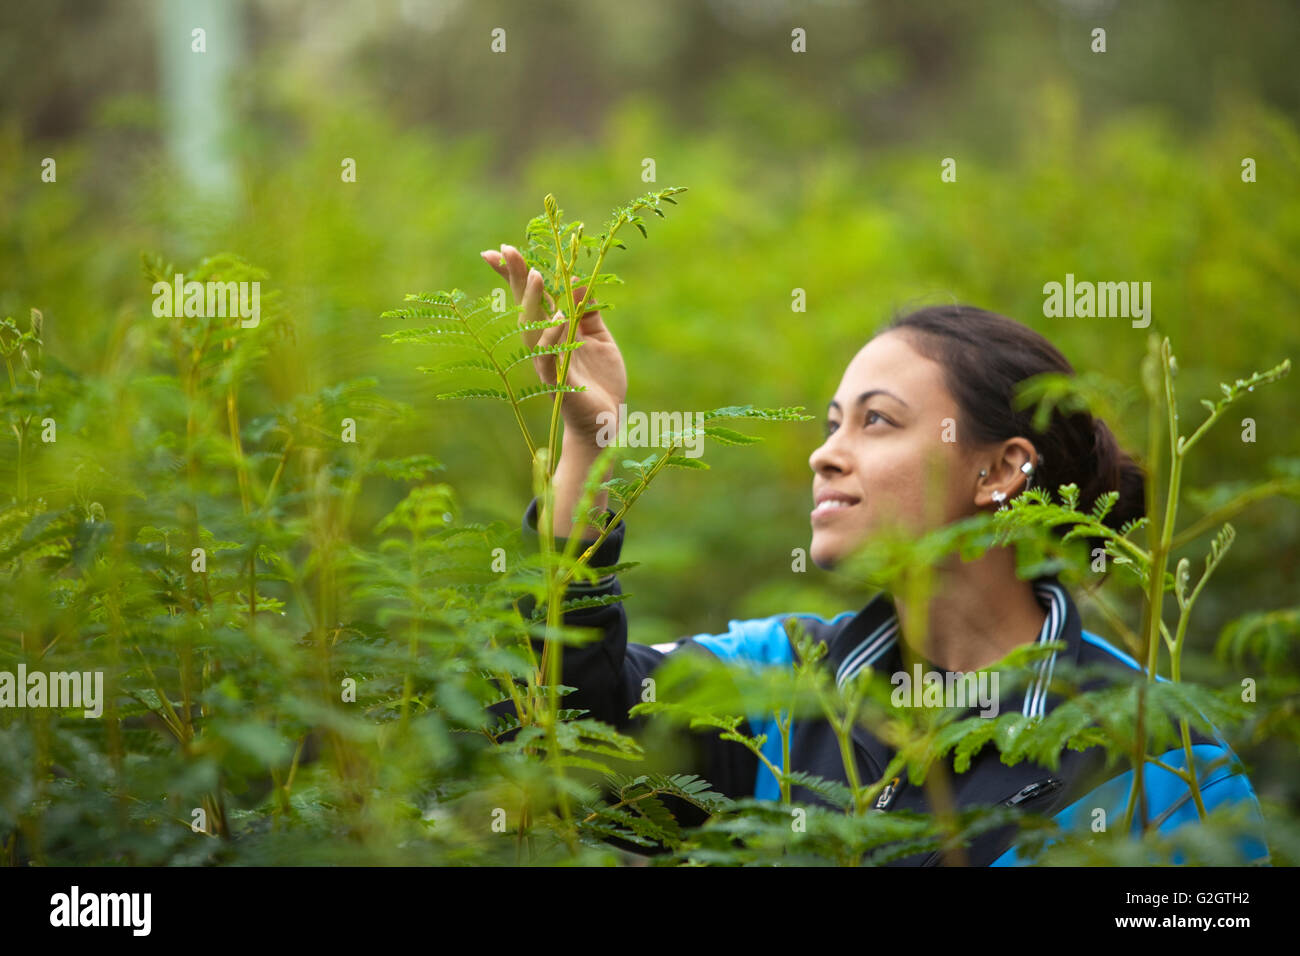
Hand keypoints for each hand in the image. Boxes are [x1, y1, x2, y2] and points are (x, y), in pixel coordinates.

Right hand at [480, 244, 627, 446]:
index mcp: (553, 331)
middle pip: (524, 306)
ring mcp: (548, 363)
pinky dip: (552, 338)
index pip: (531, 297)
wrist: (605, 421)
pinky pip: (549, 358)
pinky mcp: (558, 383)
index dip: (515, 274)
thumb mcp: (599, 339)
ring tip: (536, 274)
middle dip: (514, 279)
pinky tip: (558, 317)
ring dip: (531, 303)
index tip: (502, 249)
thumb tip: (581, 280)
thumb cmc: (599, 381)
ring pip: (531, 330)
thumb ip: (588, 312)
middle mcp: (544, 344)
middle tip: (506, 250)